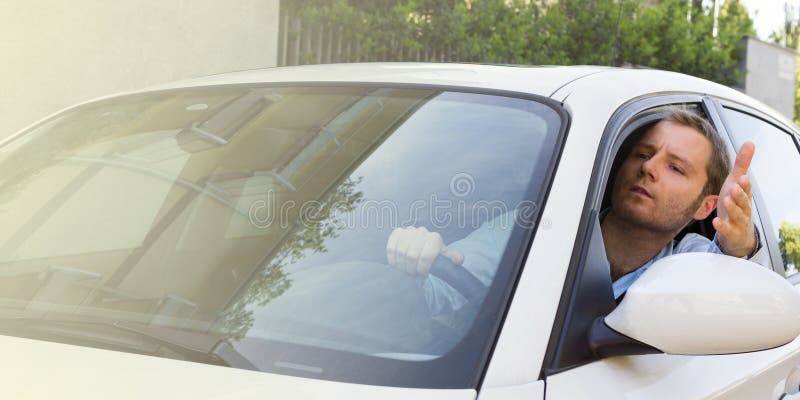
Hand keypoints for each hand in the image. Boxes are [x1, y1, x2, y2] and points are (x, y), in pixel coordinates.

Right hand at [386, 226, 463, 275]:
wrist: (423, 250)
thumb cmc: (434, 258)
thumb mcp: (445, 260)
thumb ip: (453, 259)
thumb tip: (458, 259)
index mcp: (435, 238)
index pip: (425, 256)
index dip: (422, 269)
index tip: (423, 274)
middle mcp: (422, 232)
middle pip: (411, 255)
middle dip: (411, 269)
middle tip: (413, 273)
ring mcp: (409, 231)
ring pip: (401, 251)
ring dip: (402, 265)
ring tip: (406, 269)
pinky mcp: (397, 233)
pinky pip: (391, 245)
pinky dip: (392, 257)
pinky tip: (396, 264)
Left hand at [713, 141, 756, 257]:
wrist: (737, 233)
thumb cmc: (736, 204)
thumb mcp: (736, 183)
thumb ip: (742, 165)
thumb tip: (749, 143)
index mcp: (744, 195)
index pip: (746, 189)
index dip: (745, 184)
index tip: (742, 177)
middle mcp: (743, 208)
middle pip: (744, 202)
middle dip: (740, 195)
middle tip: (735, 187)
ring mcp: (738, 221)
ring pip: (738, 215)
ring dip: (733, 208)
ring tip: (727, 201)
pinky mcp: (730, 232)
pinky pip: (727, 229)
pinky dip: (722, 226)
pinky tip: (716, 222)